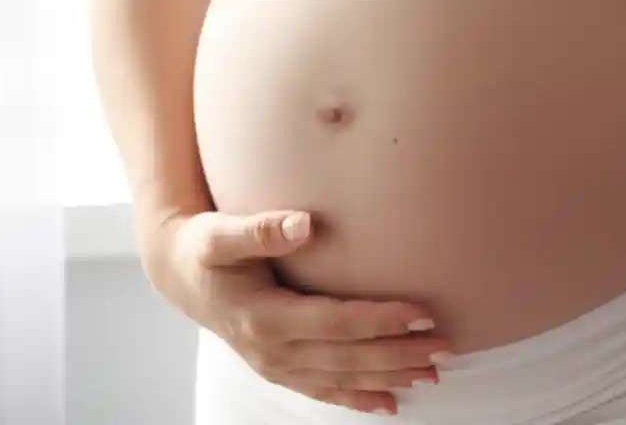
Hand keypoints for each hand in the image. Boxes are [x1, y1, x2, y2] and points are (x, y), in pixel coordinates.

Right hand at [140, 209, 452, 416]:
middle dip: (399, 354)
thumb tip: (303, 224)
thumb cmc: (205, 249)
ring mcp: (277, 366)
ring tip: (433, 373)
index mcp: (263, 318)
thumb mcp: (221, 234)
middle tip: (444, 346)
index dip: (379, 319)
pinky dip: (359, 398)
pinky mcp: (281, 370)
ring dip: (389, 378)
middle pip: (347, 357)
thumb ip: (261, 229)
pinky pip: (325, 391)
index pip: (334, 322)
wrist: (181, 278)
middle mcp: (272, 351)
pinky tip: (391, 402)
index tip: (420, 313)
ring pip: (342, 379)